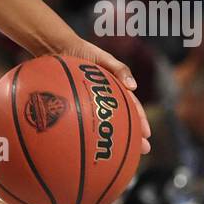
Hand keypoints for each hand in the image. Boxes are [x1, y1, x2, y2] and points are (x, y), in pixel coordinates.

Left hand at [43, 35, 151, 155]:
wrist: (56, 48)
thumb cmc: (81, 50)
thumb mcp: (102, 57)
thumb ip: (118, 68)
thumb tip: (134, 87)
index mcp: (116, 88)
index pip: (132, 107)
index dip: (141, 121)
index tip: (147, 136)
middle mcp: (106, 97)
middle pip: (124, 118)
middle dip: (135, 135)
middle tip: (144, 151)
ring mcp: (92, 102)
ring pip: (107, 123)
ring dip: (116, 138)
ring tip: (122, 155)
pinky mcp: (78, 104)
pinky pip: (85, 121)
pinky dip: (91, 133)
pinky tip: (89, 147)